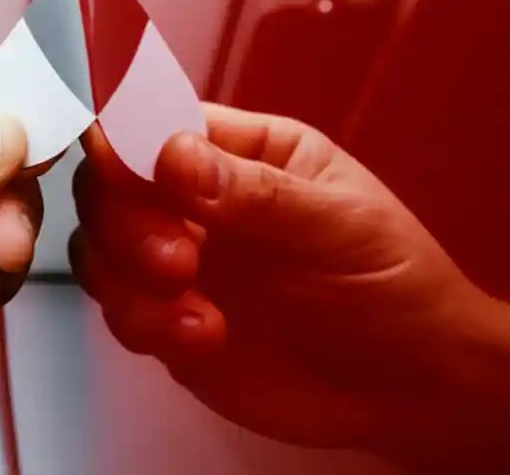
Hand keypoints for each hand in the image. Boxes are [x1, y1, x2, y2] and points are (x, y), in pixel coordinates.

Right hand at [70, 104, 494, 457]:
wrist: (411, 390)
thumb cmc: (394, 284)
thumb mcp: (337, 227)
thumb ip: (254, 193)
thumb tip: (170, 154)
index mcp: (241, 149)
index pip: (156, 120)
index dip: (121, 138)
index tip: (117, 166)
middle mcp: (197, 199)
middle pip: (108, 184)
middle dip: (126, 222)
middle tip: (181, 261)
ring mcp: (179, 262)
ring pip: (98, 248)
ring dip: (129, 278)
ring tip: (195, 308)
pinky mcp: (169, 322)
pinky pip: (119, 312)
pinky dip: (146, 324)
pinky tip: (206, 339)